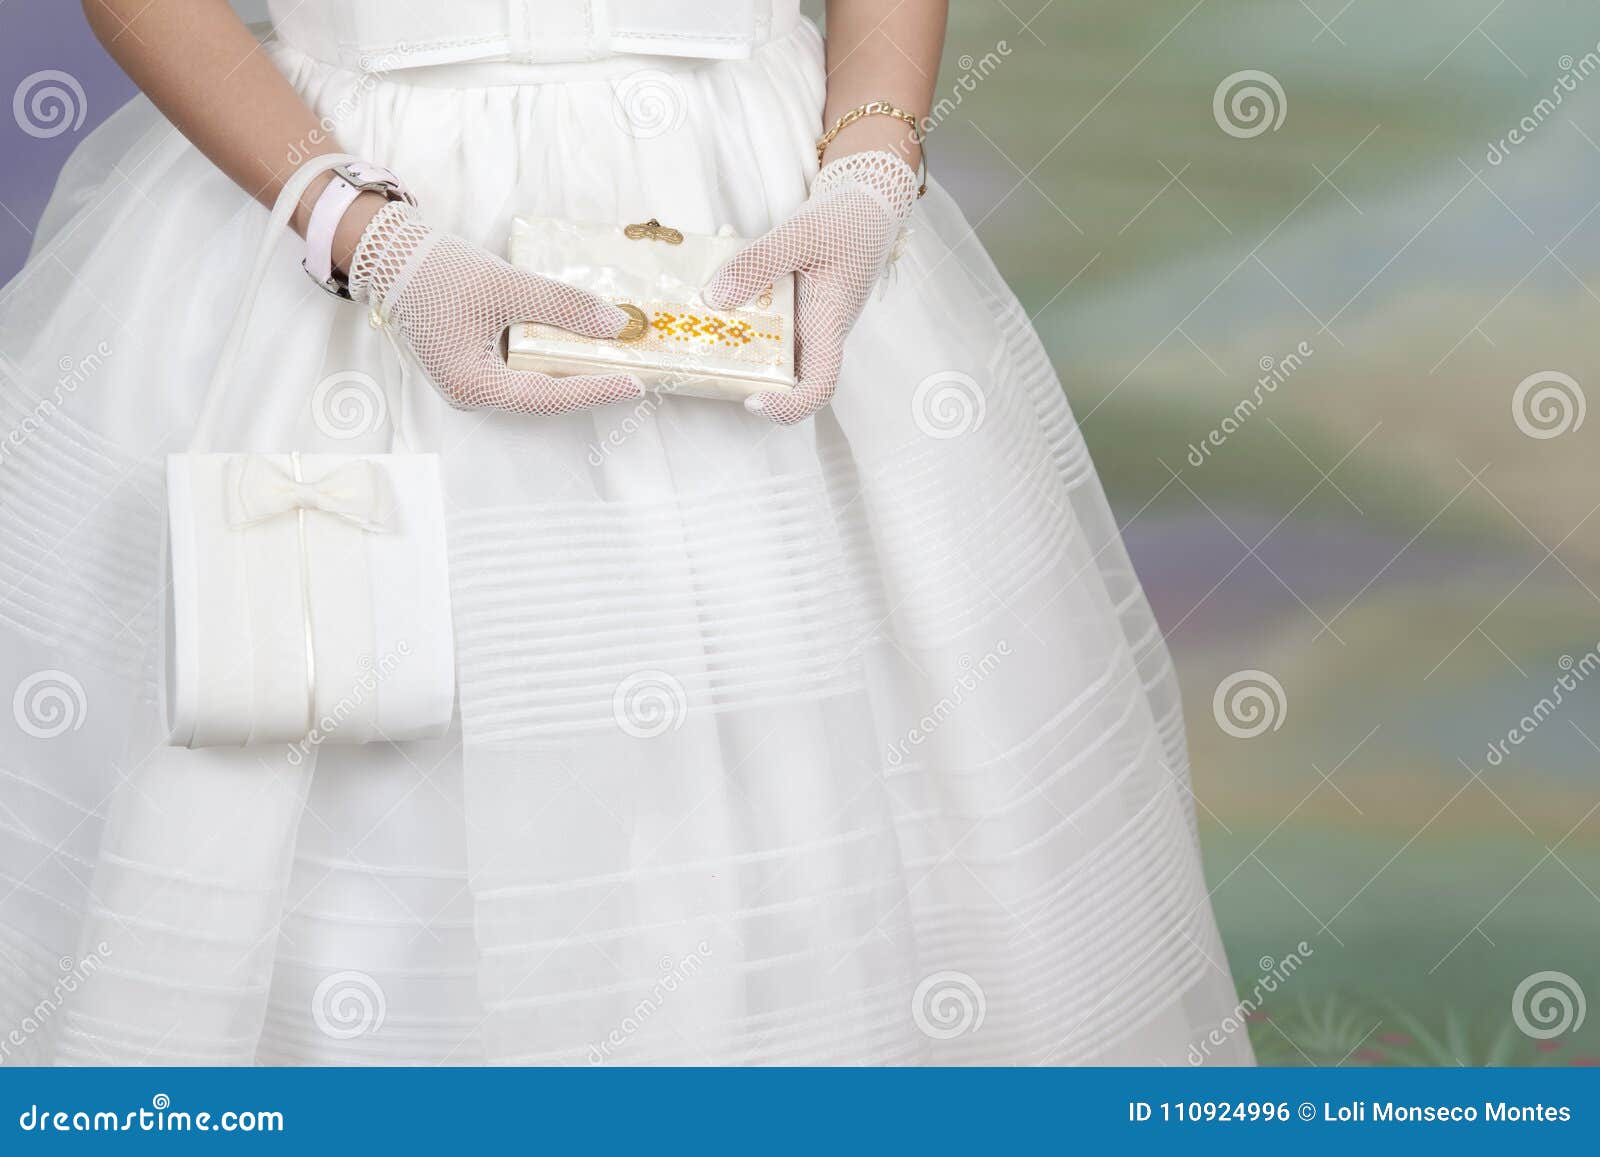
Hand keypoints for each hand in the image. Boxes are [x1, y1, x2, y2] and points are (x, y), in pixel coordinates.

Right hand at [349, 202, 641, 414]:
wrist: (389, 255)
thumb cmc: (436, 272)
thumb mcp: (505, 286)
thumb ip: (562, 306)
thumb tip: (616, 326)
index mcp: (473, 386)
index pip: (548, 397)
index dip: (595, 390)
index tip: (635, 384)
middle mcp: (473, 393)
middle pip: (545, 396)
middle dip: (589, 382)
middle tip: (637, 373)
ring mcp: (474, 381)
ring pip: (535, 382)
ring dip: (574, 369)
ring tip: (618, 360)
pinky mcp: (477, 363)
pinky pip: (523, 367)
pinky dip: (553, 355)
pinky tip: (582, 343)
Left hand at [703, 150, 919, 423]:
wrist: (864, 207)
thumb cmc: (847, 222)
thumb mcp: (802, 232)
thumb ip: (759, 263)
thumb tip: (715, 299)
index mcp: (829, 326)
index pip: (820, 385)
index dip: (788, 406)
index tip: (752, 400)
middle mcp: (813, 335)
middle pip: (779, 377)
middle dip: (737, 372)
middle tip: (697, 352)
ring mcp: (798, 324)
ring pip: (761, 349)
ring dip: (726, 340)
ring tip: (691, 317)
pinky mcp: (785, 308)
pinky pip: (754, 321)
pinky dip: (730, 309)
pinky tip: (707, 283)